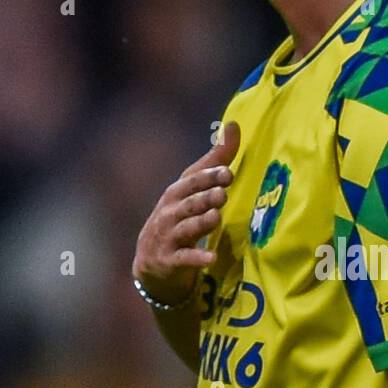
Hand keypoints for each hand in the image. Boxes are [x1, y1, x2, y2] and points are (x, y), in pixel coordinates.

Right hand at [132, 121, 240, 304]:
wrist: (152, 262)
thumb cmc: (179, 217)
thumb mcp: (193, 190)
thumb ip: (215, 160)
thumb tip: (234, 125)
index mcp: (176, 193)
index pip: (192, 180)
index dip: (208, 175)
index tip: (228, 171)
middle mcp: (170, 212)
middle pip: (189, 203)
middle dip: (205, 197)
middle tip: (222, 194)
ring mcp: (168, 237)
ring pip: (187, 228)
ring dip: (201, 222)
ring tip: (216, 217)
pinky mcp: (170, 260)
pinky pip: (185, 258)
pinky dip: (198, 258)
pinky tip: (212, 258)